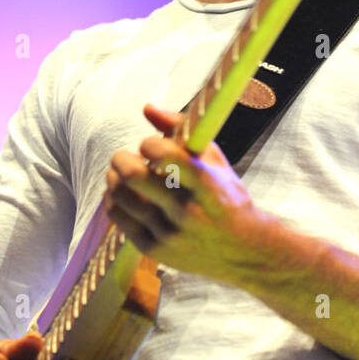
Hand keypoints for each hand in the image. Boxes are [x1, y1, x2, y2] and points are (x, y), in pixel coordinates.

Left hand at [103, 102, 269, 284]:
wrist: (245, 251)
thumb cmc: (226, 196)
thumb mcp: (214, 160)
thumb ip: (181, 129)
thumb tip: (147, 108)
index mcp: (206, 183)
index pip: (164, 154)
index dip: (148, 143)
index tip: (149, 145)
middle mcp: (187, 210)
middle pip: (133, 176)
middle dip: (121, 159)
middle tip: (123, 156)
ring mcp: (170, 233)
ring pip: (120, 196)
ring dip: (113, 178)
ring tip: (120, 173)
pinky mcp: (156, 251)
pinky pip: (119, 219)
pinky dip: (114, 201)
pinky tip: (121, 193)